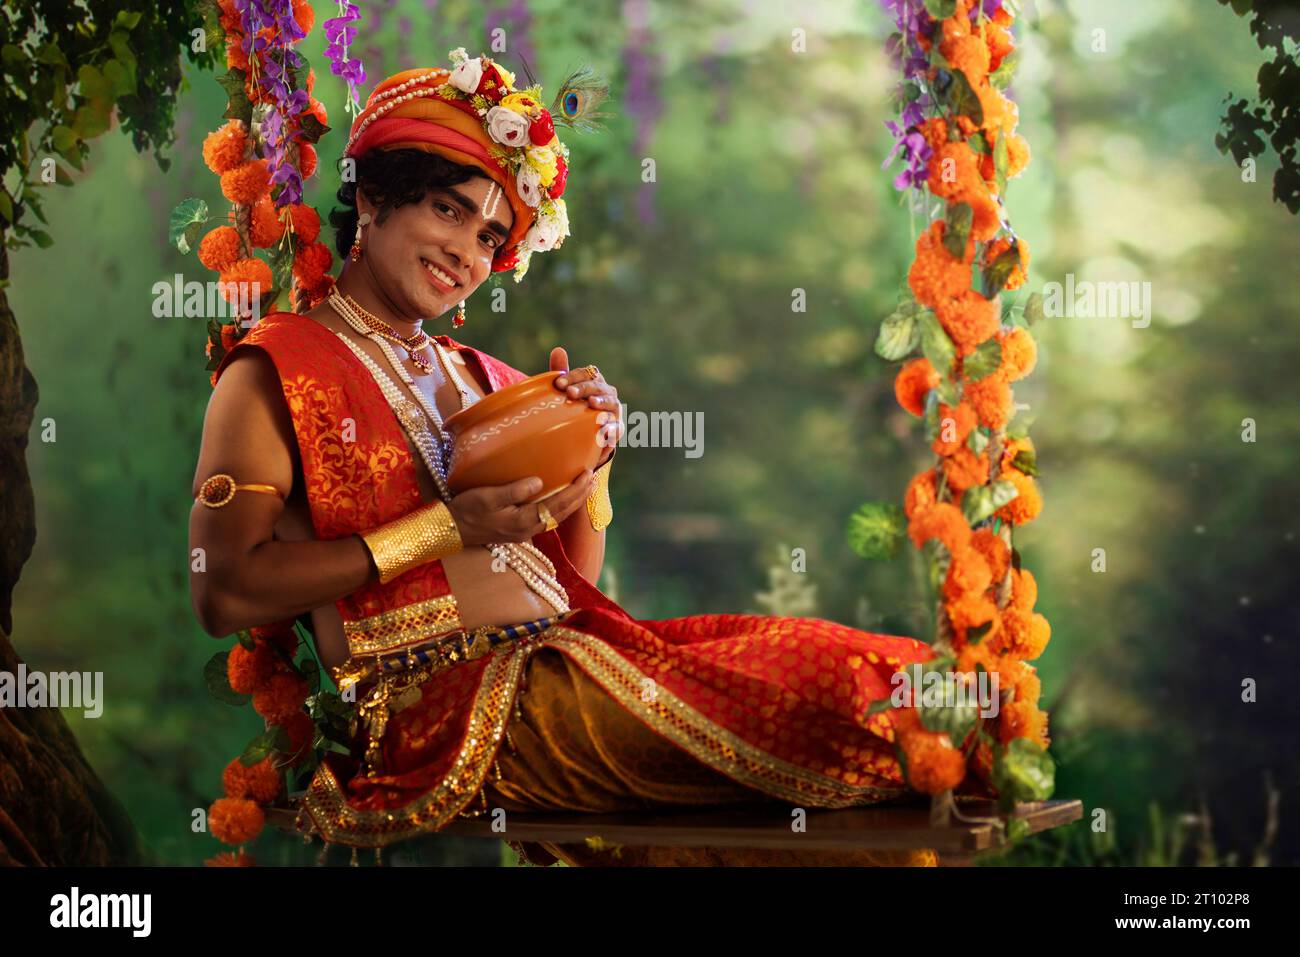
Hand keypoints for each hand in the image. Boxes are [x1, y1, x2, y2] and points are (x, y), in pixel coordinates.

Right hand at [446, 470, 594, 545]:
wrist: (450, 530)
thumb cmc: (466, 510)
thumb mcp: (488, 496)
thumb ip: (514, 490)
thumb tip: (539, 481)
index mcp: (523, 521)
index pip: (558, 504)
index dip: (575, 491)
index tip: (587, 475)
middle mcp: (528, 529)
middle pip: (562, 513)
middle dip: (579, 497)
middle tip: (593, 479)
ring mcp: (524, 532)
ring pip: (556, 517)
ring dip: (572, 502)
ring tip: (584, 488)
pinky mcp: (518, 530)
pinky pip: (546, 517)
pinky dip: (559, 507)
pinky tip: (561, 497)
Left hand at [550, 347, 622, 464]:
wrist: (581, 435)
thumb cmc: (574, 408)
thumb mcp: (566, 391)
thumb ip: (562, 371)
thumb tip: (558, 349)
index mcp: (595, 382)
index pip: (586, 374)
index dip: (573, 376)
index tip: (558, 383)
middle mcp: (607, 393)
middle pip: (597, 387)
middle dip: (584, 388)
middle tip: (570, 393)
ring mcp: (613, 411)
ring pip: (610, 403)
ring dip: (601, 402)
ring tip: (591, 403)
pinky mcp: (617, 429)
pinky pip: (617, 428)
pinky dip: (612, 428)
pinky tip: (604, 429)